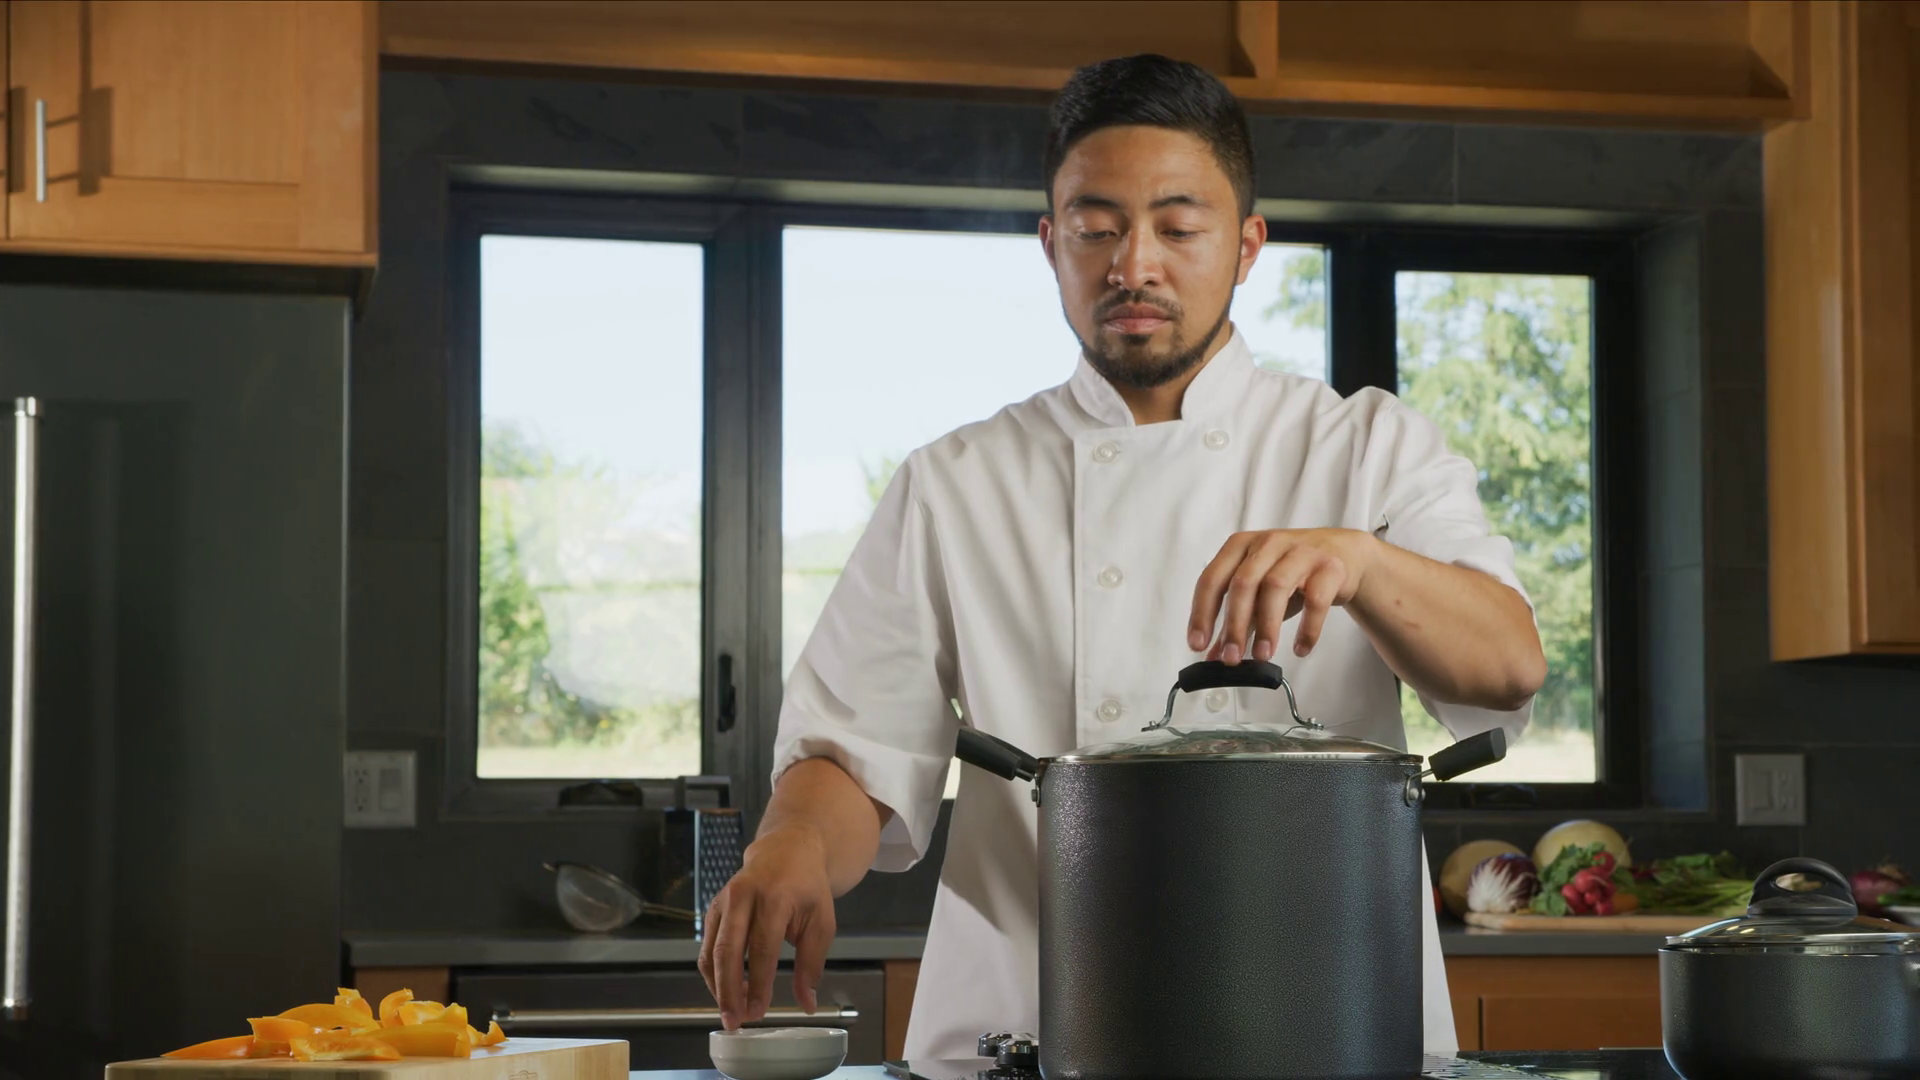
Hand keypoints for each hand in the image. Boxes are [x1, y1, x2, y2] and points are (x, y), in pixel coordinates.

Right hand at [698, 825, 837, 1029]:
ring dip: (717, 987)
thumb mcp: (822, 922)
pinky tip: (725, 991)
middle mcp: (743, 897)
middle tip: (734, 1022)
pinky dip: (712, 973)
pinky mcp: (713, 909)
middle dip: (729, 991)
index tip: (759, 1012)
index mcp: (774, 897)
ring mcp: (723, 901)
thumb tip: (807, 1004)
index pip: (763, 948)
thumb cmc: (807, 888)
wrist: (787, 850)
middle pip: (728, 951)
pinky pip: (707, 946)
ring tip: (730, 1013)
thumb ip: (812, 964)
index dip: (758, 984)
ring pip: (711, 951)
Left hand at [1187, 529, 1376, 662]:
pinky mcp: (1329, 567)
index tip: (1197, 645)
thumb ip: (1237, 621)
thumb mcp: (1260, 593)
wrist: (1343, 553)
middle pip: (1243, 583)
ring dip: (1266, 626)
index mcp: (1241, 546)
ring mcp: (1300, 552)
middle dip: (1233, 624)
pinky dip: (1307, 627)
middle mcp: (1267, 544)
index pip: (1212, 579)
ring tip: (1262, 656)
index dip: (1201, 613)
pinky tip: (1301, 648)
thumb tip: (1212, 656)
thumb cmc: (1293, 573)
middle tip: (1231, 659)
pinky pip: (1316, 599)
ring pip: (1276, 587)